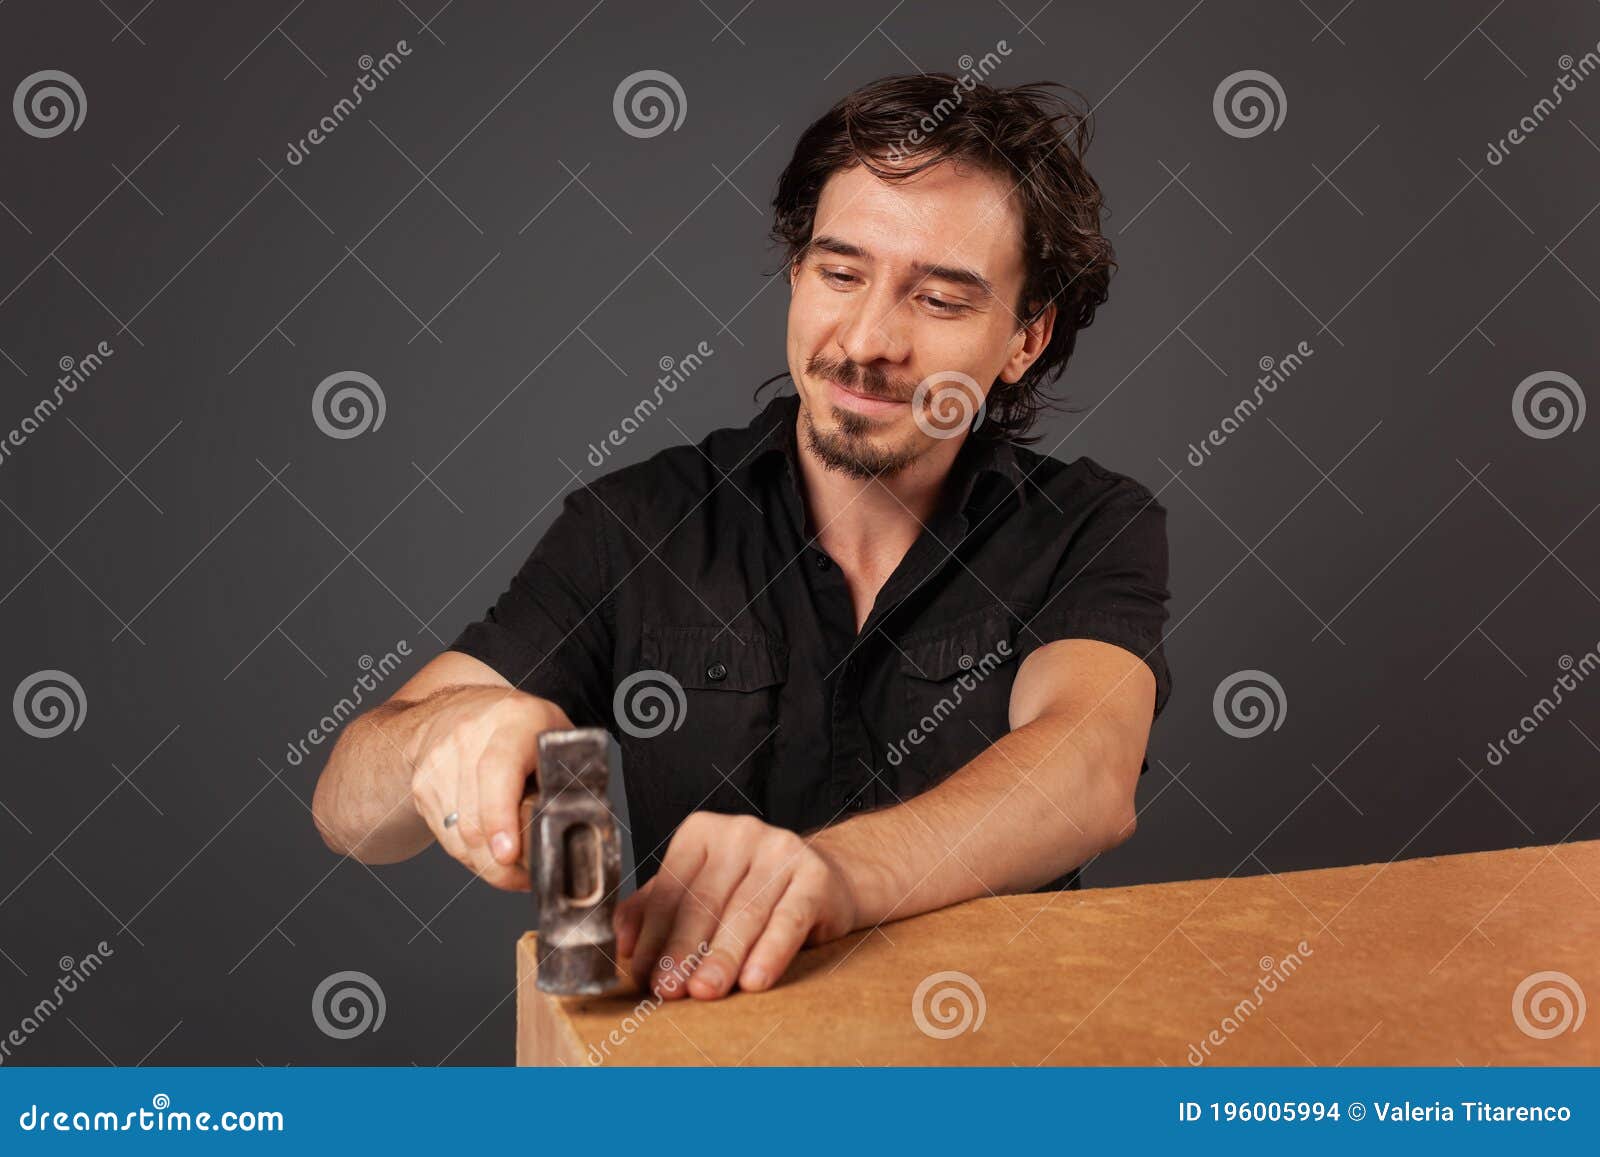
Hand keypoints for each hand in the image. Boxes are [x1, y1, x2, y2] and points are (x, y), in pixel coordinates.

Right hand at [408, 686, 572, 890]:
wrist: (461, 706)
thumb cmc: (522, 726)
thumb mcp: (555, 733)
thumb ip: (570, 770)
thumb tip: (581, 819)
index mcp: (513, 721)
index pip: (497, 770)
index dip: (500, 816)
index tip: (509, 854)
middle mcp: (468, 738)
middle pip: (475, 817)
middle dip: (501, 863)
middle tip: (528, 879)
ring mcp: (439, 762)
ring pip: (458, 835)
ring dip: (487, 865)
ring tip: (514, 871)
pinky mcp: (423, 785)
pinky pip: (447, 836)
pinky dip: (471, 855)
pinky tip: (491, 853)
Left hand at [613, 812, 859, 999]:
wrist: (824, 880)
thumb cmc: (750, 891)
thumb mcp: (699, 892)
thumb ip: (656, 911)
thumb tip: (623, 945)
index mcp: (702, 833)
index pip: (670, 889)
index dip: (654, 936)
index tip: (644, 976)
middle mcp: (740, 833)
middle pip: (704, 901)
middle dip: (683, 950)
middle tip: (669, 990)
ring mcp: (781, 849)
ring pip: (744, 912)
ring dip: (722, 957)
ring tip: (705, 991)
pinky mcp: (815, 875)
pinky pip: (789, 919)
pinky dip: (770, 952)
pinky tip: (754, 980)